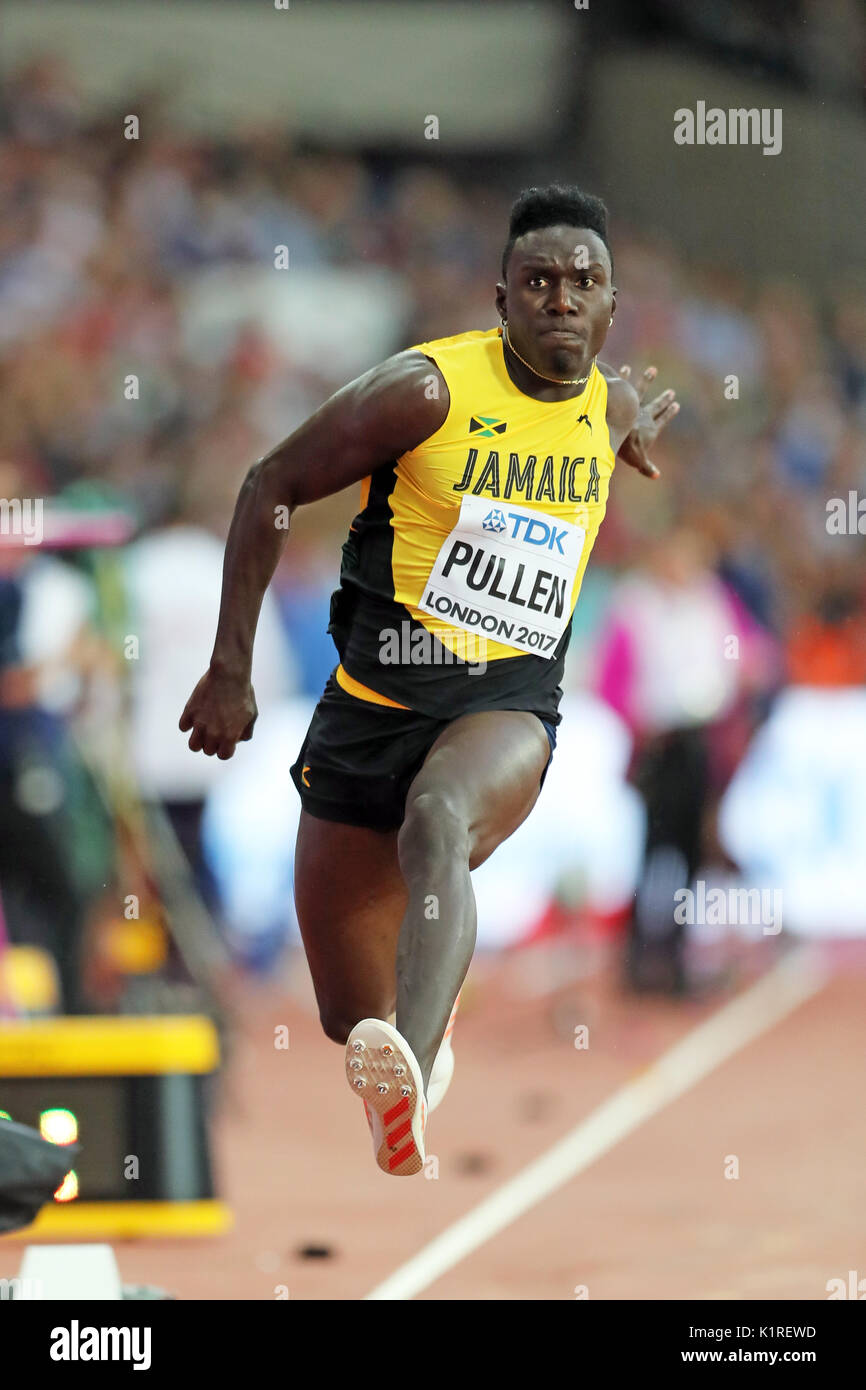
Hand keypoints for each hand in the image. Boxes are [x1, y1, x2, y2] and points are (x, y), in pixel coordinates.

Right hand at [179, 666, 257, 758]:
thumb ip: (246, 731)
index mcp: (229, 736)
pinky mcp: (189, 712)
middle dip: (213, 744)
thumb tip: (238, 740)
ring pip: (193, 745)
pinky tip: (197, 716)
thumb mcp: (252, 715)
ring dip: (199, 740)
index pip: (223, 756)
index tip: (228, 740)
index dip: (226, 749)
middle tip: (218, 731)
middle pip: (208, 751)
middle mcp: (213, 733)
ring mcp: (199, 723)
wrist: (229, 674)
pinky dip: (188, 724)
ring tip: (205, 730)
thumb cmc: (244, 694)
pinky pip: (183, 727)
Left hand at [616, 364, 678, 478]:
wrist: (616, 429)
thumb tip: (656, 476)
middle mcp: (644, 414)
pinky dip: (623, 376)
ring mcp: (633, 404)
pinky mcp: (620, 396)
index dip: (669, 413)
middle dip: (664, 399)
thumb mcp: (638, 460)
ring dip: (647, 380)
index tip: (676, 405)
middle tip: (671, 392)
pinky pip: (623, 384)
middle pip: (656, 405)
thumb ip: (647, 467)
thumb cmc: (628, 447)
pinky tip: (624, 368)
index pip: (662, 420)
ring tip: (652, 370)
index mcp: (651, 428)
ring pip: (641, 390)